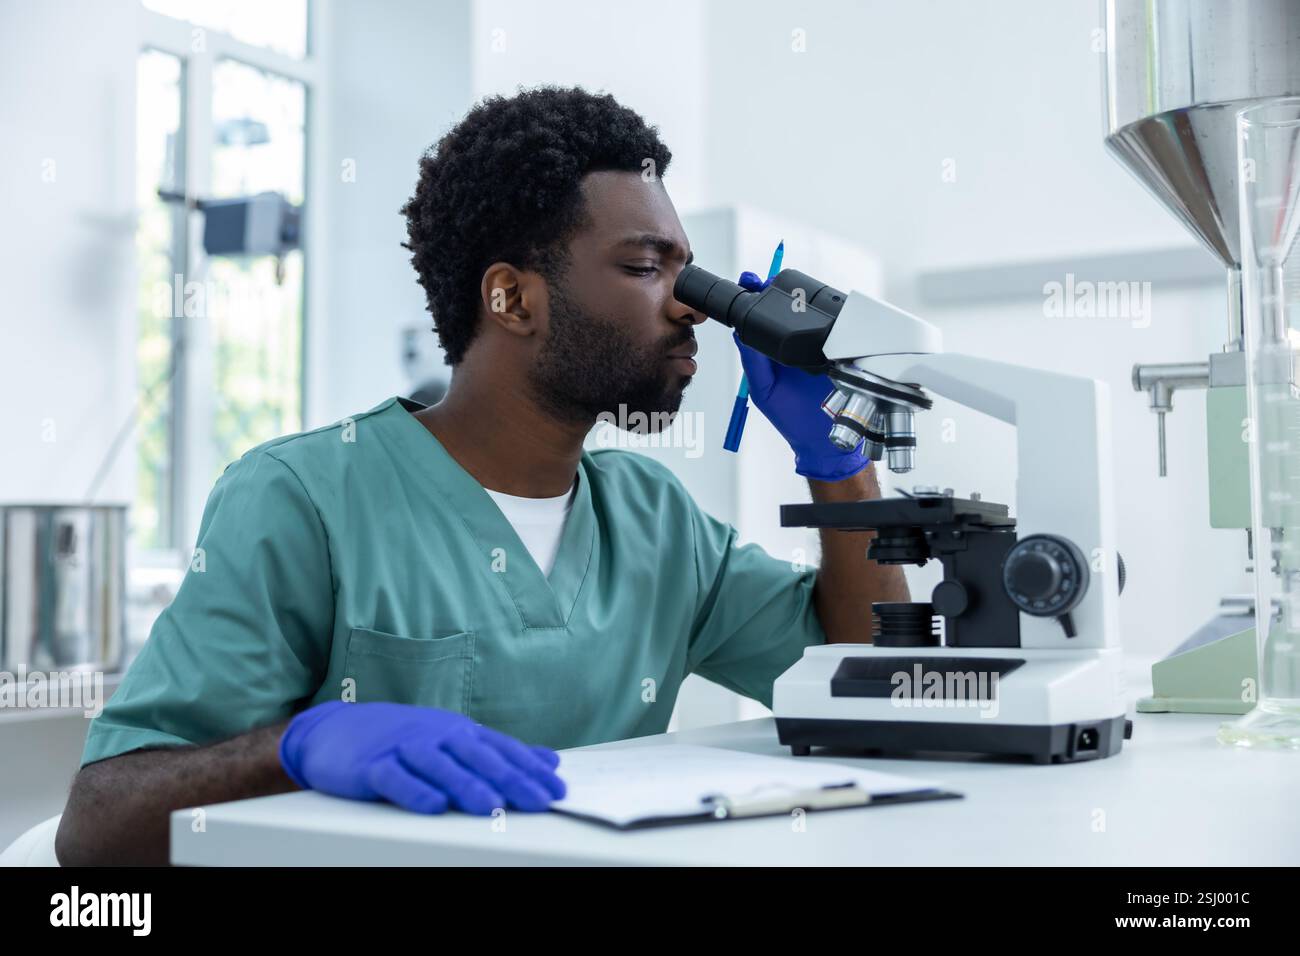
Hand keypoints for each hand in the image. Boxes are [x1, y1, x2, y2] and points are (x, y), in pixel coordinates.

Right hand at [279, 700, 566, 814]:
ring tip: (491, 806)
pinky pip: (395, 778)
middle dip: (510, 779)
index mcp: (458, 732)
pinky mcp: (372, 765)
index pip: (500, 750)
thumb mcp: (453, 740)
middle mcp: (436, 736)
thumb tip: (549, 760)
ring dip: (466, 785)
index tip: (556, 790)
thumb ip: (499, 752)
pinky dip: (414, 791)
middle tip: (536, 800)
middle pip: (477, 757)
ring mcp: (404, 748)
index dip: (529, 770)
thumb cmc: (401, 739)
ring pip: (440, 766)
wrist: (335, 730)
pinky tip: (433, 805)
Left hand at [736, 271, 868, 481]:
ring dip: (805, 298)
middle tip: (772, 278)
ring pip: (812, 312)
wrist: (826, 439)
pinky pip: (837, 324)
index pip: (761, 317)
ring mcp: (819, 343)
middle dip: (779, 289)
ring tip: (793, 288)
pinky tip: (821, 305)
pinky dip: (831, 313)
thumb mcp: (764, 390)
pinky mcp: (842, 346)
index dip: (756, 296)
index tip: (750, 282)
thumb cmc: (792, 418)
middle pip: (787, 307)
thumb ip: (754, 362)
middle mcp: (794, 343)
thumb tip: (739, 332)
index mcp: (772, 351)